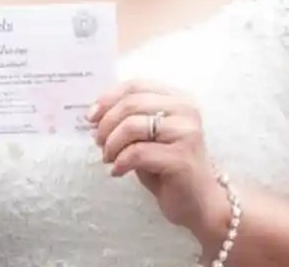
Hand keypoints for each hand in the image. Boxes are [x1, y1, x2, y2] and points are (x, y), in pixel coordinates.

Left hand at [89, 81, 229, 238]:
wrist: (198, 202)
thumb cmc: (168, 167)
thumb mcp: (146, 137)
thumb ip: (128, 119)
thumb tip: (93, 114)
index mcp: (178, 99)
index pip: (135, 85)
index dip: (108, 98)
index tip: (90, 116)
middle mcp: (186, 111)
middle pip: (131, 103)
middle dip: (106, 123)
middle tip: (98, 142)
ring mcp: (186, 133)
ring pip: (132, 126)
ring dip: (111, 144)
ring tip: (108, 158)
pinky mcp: (181, 158)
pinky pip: (137, 153)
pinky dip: (120, 162)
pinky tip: (118, 171)